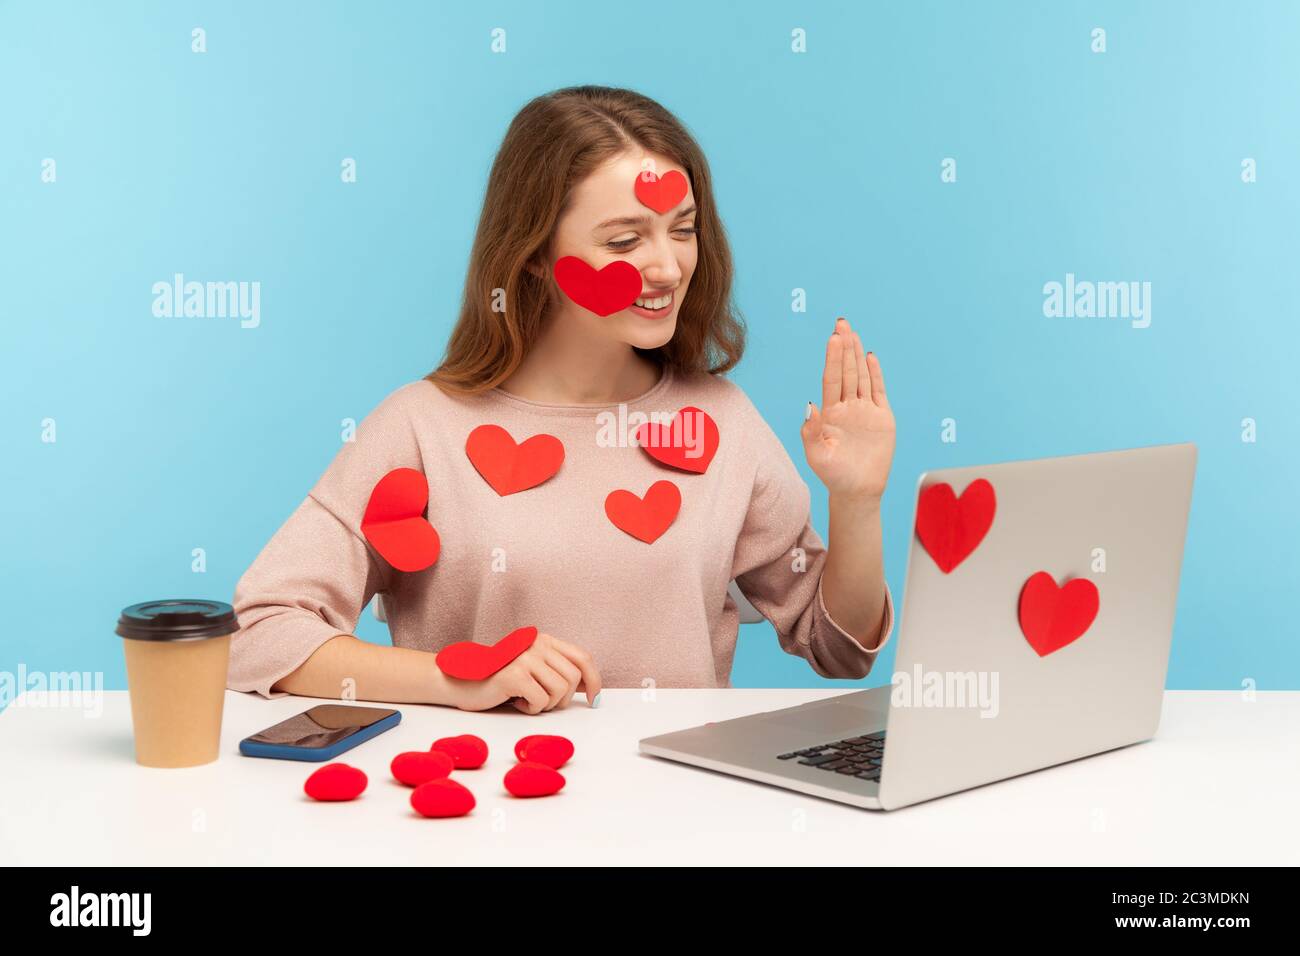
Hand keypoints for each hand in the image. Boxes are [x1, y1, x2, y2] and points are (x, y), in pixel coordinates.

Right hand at [452, 632, 601, 713]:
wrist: (461, 683)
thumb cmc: (500, 682)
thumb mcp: (535, 671)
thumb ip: (559, 673)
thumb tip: (591, 687)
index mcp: (545, 641)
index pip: (583, 658)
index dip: (595, 680)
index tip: (594, 699)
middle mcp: (536, 644)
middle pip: (574, 678)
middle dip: (563, 699)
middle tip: (542, 702)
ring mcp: (525, 657)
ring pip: (560, 691)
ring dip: (546, 705)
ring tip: (527, 700)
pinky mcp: (514, 674)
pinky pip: (541, 701)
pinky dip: (531, 709)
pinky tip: (515, 702)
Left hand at [801, 317, 895, 500]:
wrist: (857, 491)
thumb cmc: (833, 475)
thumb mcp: (816, 455)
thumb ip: (810, 432)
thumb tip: (810, 405)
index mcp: (830, 413)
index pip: (831, 379)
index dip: (832, 359)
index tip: (832, 338)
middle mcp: (846, 407)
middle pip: (846, 371)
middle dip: (844, 348)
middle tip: (841, 323)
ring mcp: (865, 410)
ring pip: (861, 376)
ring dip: (857, 355)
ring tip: (853, 332)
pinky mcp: (882, 418)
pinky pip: (878, 391)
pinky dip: (876, 374)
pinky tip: (870, 357)